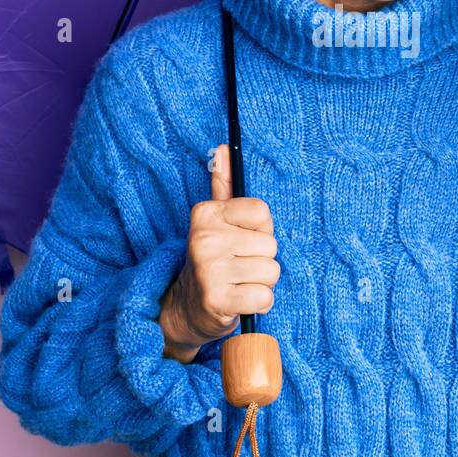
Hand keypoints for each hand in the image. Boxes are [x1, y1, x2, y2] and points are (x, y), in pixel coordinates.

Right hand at [159, 144, 279, 361]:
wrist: (186, 308)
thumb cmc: (211, 259)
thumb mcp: (214, 221)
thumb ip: (223, 184)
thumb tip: (222, 148)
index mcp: (206, 214)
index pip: (262, 212)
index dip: (260, 230)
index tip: (240, 240)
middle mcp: (205, 238)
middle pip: (270, 245)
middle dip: (261, 260)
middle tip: (237, 267)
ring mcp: (210, 270)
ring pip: (271, 272)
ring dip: (260, 283)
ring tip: (238, 283)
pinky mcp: (218, 300)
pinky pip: (264, 297)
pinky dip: (258, 303)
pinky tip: (239, 301)